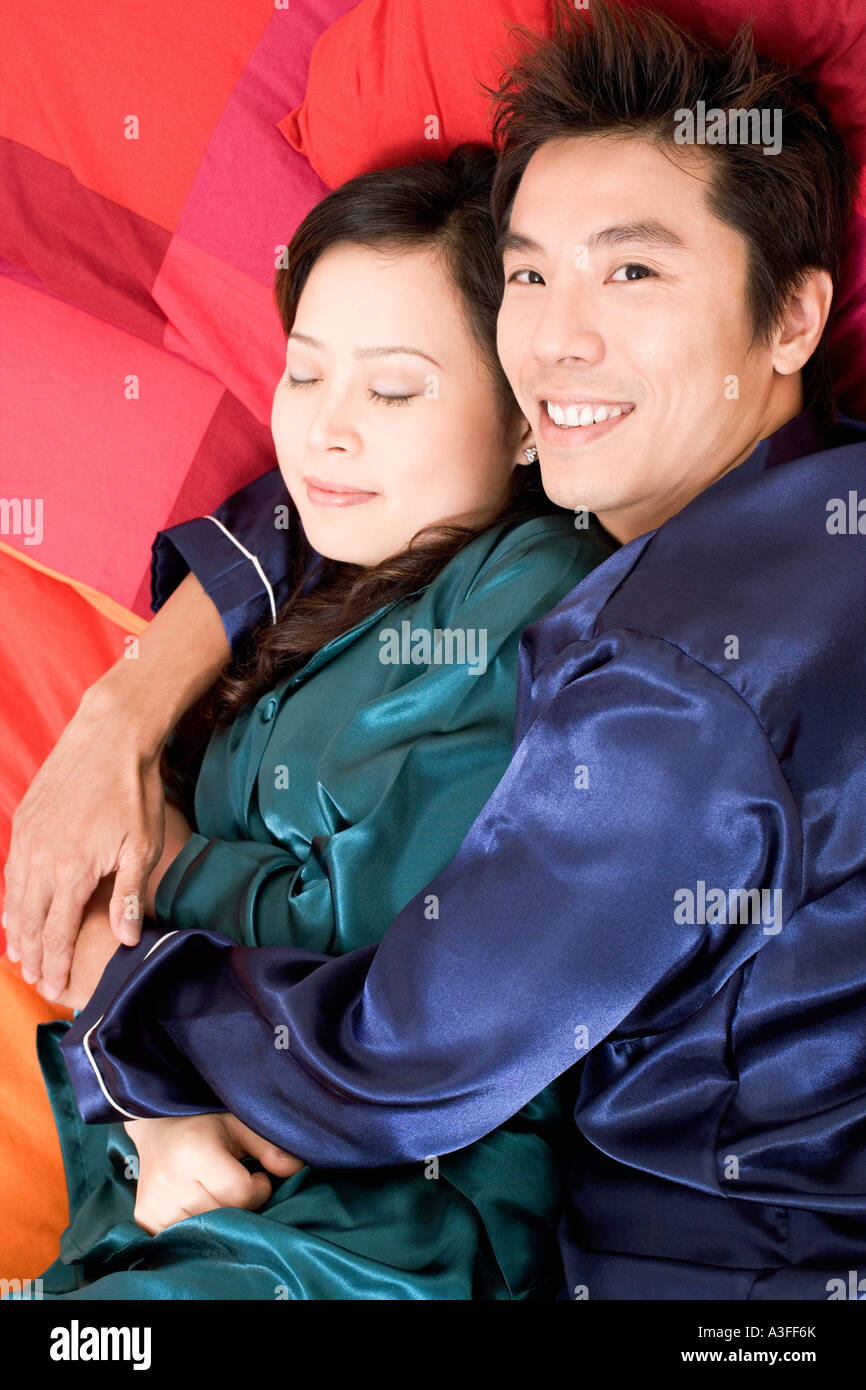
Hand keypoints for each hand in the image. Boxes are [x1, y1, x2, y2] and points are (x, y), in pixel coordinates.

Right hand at [3, 676, 167, 993]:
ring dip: (17, 931)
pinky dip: (9, 898)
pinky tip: (13, 912)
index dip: (55, 965)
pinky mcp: (24, 820)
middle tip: (37, 983)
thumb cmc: (133, 790)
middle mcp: (40, 858)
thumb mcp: (142, 845)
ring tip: (22, 958)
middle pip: (29, 922)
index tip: (56, 989)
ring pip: (14, 898)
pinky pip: (10, 870)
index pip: (57, 933)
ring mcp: (27, 838)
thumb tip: (125, 939)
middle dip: (33, 957)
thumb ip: (129, 896)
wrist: (111, 734)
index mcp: (70, 870)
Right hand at [124, 1113, 304, 1234]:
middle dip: (241, 1205)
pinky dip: (200, 1227)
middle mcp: (169, 1182)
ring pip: (207, 1230)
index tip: (255, 1174)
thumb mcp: (239, 1125)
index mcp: (192, 1152)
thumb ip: (268, 1146)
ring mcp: (154, 1205)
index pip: (241, 1194)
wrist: (158, 1129)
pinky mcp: (146, 1220)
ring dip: (221, 1217)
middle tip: (236, 1184)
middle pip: (225, 1214)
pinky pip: (185, 1236)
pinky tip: (200, 1207)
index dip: (258, 1187)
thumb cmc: (204, 1125)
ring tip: (218, 1193)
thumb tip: (296, 1168)